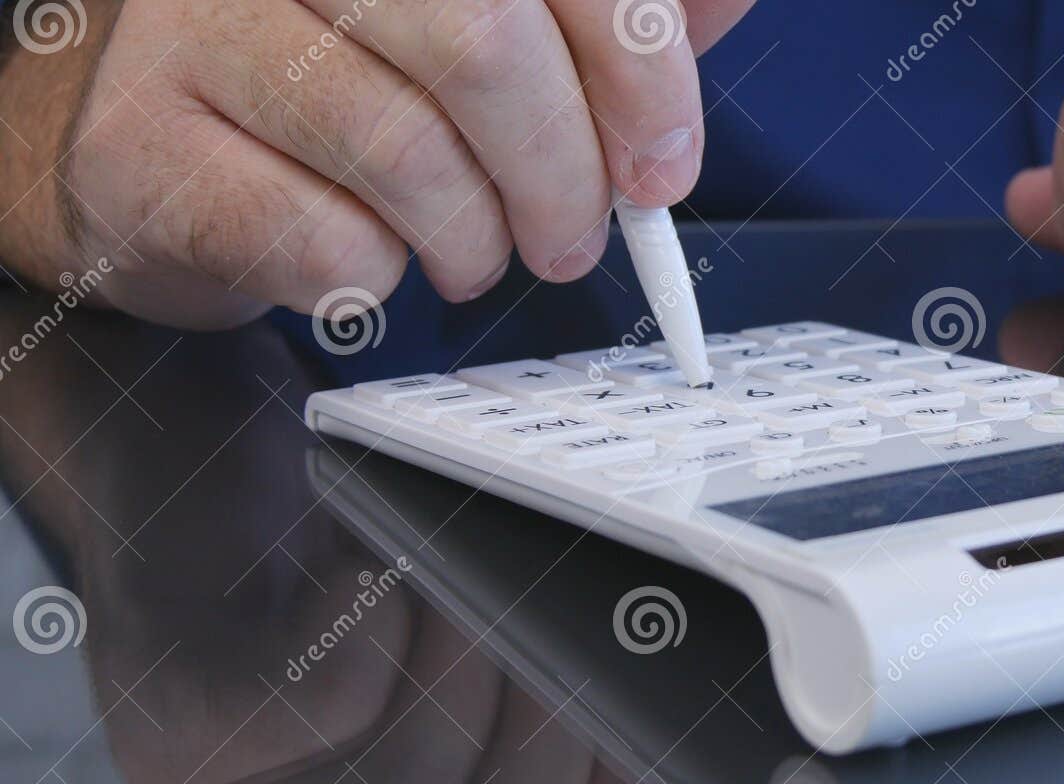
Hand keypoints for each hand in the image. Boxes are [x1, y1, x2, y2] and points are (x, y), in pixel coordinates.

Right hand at [0, 0, 751, 327]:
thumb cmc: (347, 79)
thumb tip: (713, 8)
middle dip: (563, 177)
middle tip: (573, 239)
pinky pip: (326, 243)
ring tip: (468, 250)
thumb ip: (602, 16)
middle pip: (486, 48)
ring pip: (409, 155)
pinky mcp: (154, 141)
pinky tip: (370, 256)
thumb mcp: (489, 24)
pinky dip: (379, 279)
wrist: (161, 135)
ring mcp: (207, 27)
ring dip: (472, 242)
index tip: (661, 166)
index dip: (639, 73)